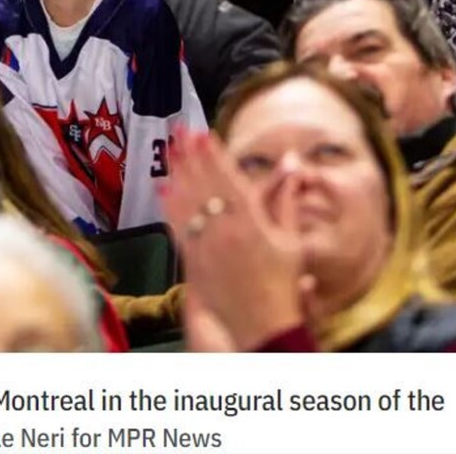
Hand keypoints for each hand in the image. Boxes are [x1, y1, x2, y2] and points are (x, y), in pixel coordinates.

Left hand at [159, 130, 305, 350]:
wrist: (262, 325)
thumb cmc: (282, 283)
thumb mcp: (292, 239)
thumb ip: (287, 199)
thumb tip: (292, 162)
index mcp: (250, 221)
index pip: (226, 177)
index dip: (212, 152)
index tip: (202, 132)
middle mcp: (224, 229)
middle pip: (201, 183)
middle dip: (189, 154)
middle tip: (177, 131)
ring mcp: (205, 245)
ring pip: (185, 201)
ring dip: (176, 172)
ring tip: (169, 150)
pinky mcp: (192, 260)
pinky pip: (176, 226)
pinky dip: (169, 205)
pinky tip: (163, 189)